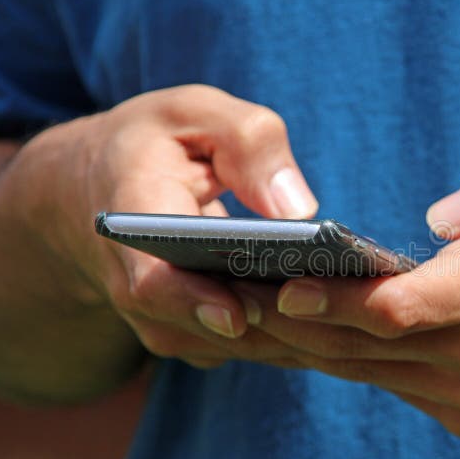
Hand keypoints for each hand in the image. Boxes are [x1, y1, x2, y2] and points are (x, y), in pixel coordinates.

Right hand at [0, 85, 317, 370]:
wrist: (98, 192)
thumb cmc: (154, 145)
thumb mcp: (194, 113)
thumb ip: (247, 142)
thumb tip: (296, 207)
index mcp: (131, 222)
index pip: (151, 280)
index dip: (191, 302)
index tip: (237, 313)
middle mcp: (140, 288)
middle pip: (211, 325)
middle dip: (281, 323)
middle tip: (347, 310)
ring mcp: (167, 319)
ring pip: (240, 344)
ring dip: (300, 335)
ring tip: (361, 315)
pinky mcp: (197, 334)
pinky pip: (251, 344)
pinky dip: (299, 334)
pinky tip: (347, 316)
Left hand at [235, 146, 459, 435]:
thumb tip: (439, 219)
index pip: (400, 309)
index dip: (335, 300)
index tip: (280, 284)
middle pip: (365, 347)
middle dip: (293, 323)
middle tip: (229, 295)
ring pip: (369, 374)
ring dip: (307, 348)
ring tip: (248, 318)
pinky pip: (395, 387)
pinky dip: (349, 364)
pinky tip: (313, 341)